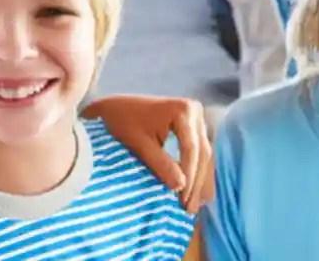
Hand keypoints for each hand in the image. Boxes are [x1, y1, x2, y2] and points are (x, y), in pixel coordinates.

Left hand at [82, 95, 212, 212]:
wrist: (115, 108)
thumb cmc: (123, 122)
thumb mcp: (140, 144)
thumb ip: (160, 164)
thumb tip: (180, 187)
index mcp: (182, 110)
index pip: (191, 148)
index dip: (189, 176)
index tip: (183, 200)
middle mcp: (194, 111)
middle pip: (201, 152)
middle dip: (196, 182)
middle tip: (190, 209)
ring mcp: (196, 118)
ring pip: (203, 154)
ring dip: (199, 180)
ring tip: (194, 206)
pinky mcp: (193, 127)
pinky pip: (198, 152)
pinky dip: (196, 172)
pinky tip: (195, 192)